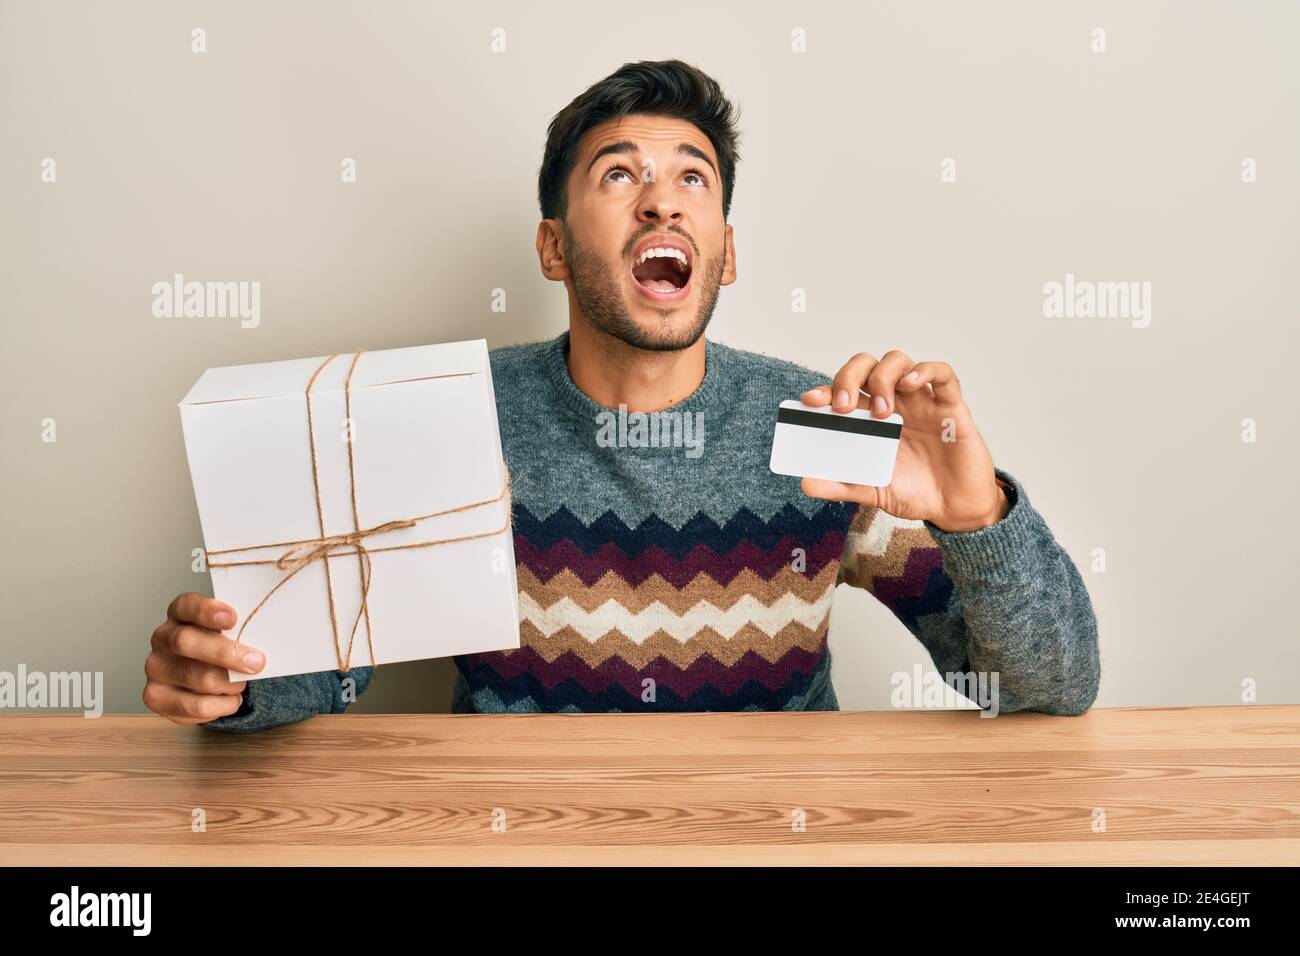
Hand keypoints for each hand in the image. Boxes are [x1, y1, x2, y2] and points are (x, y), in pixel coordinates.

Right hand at [143, 593, 264, 724]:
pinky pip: (196, 706)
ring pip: (196, 677)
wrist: (207, 679)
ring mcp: (156, 668)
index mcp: (180, 613)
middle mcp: (162, 638)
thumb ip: (239, 631)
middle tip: (256, 662)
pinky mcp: (157, 697)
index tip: (232, 618)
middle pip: (186, 642)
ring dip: (229, 684)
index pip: (186, 605)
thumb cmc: (222, 647)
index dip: (207, 611)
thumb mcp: (231, 631)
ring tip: (242, 683)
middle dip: (226, 653)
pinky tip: (231, 699)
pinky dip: (222, 705)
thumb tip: (260, 642)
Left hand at [799, 350, 1008, 531]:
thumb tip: (805, 483)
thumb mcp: (872, 491)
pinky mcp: (950, 405)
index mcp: (869, 419)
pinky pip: (942, 374)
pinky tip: (910, 384)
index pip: (843, 391)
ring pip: (898, 361)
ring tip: (882, 410)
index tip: (809, 402)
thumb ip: (841, 485)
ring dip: (882, 377)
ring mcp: (921, 401)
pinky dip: (924, 370)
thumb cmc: (914, 492)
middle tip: (844, 406)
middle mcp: (893, 403)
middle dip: (849, 377)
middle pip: (866, 366)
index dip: (825, 390)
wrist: (954, 508)